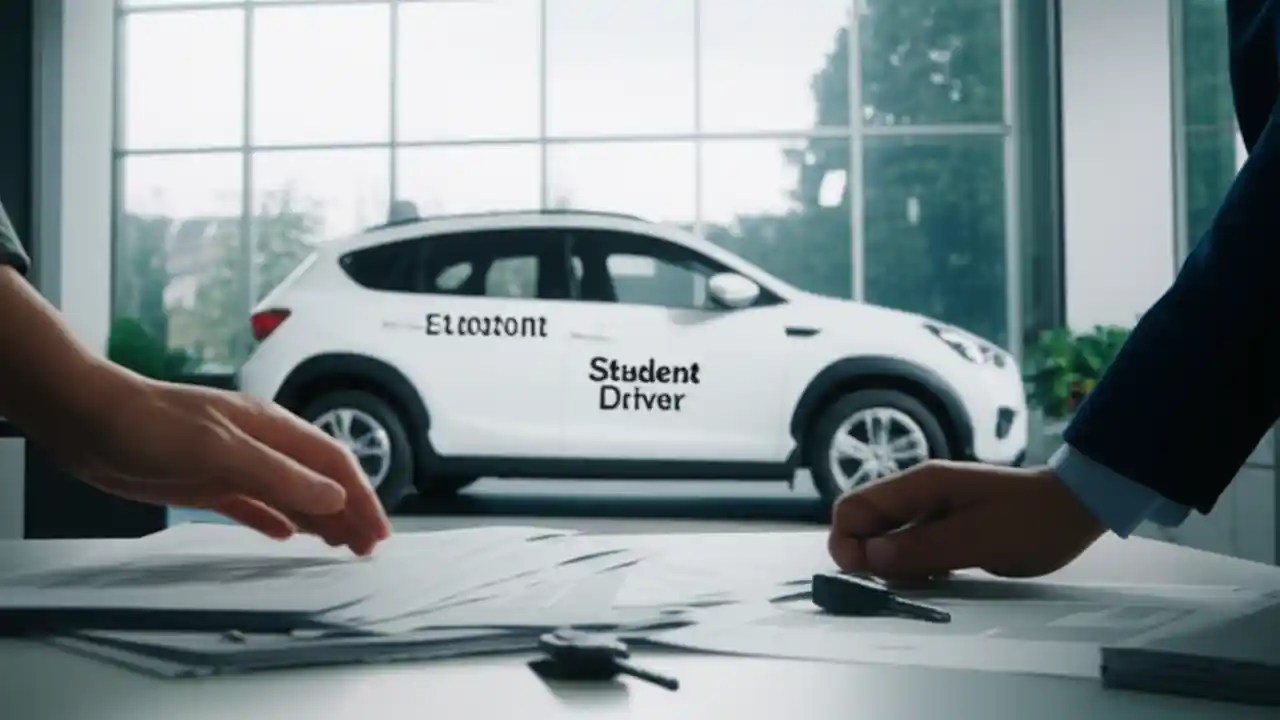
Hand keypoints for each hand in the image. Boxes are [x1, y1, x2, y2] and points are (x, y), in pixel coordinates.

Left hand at [56, 370, 391, 555]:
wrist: (86, 419)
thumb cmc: (149, 425)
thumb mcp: (221, 451)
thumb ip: (280, 476)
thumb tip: (335, 497)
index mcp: (272, 429)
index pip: (334, 464)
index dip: (362, 498)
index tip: (379, 532)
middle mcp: (260, 445)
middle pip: (318, 481)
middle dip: (349, 512)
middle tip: (367, 549)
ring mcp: (233, 463)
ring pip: (291, 495)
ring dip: (319, 519)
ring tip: (341, 547)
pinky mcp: (206, 482)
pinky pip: (253, 504)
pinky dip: (275, 520)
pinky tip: (285, 536)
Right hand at [827, 460, 1105, 579]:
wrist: (1077, 507)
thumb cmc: (1032, 520)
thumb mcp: (979, 538)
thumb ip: (923, 548)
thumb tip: (870, 557)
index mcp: (919, 485)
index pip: (853, 508)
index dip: (846, 542)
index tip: (863, 575)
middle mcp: (917, 494)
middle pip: (863, 523)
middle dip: (864, 557)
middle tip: (891, 588)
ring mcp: (930, 511)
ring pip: (886, 540)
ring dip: (890, 566)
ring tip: (920, 586)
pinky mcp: (945, 528)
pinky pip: (911, 548)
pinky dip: (912, 568)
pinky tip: (935, 582)